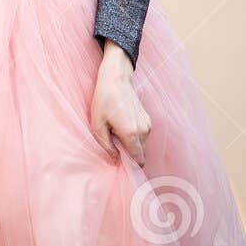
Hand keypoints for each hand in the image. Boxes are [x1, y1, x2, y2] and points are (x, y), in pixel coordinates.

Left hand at [90, 40, 150, 165]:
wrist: (116, 79)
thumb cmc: (104, 100)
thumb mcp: (97, 125)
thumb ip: (106, 146)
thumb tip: (115, 159)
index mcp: (131, 134)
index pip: (138, 161)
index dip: (130, 166)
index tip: (121, 164)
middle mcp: (143, 131)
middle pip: (140, 154)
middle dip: (129, 154)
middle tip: (114, 143)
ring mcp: (148, 124)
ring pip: (141, 145)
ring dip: (131, 143)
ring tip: (117, 130)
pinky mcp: (148, 119)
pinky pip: (142, 135)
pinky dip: (134, 135)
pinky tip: (122, 124)